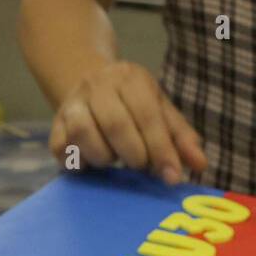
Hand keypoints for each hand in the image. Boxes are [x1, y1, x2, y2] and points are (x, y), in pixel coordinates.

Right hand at [49, 60, 207, 184]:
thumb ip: (181, 138)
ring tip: (115, 159)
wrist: (88, 82)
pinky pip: (62, 149)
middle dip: (134, 154)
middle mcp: (97, 85)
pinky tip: (93, 163)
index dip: (161, 149)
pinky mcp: (54, 125)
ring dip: (105, 156)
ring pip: (84, 134)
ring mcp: (72, 103)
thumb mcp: (161, 111)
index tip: (172, 178)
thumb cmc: (134, 104)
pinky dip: (81, 162)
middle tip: (142, 167)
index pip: (148, 115)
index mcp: (130, 77)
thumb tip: (200, 165)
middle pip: (115, 124)